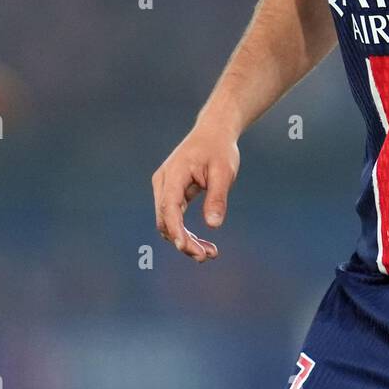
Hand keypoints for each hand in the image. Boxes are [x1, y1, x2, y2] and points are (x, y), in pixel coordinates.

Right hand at [152, 122, 239, 261]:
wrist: (214, 132)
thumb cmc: (219, 149)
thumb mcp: (224, 171)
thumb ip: (218, 197)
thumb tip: (213, 225)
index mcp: (174, 173)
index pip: (169, 206)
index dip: (176, 230)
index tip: (187, 248)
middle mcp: (163, 182)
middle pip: (166, 219)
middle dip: (183, 241)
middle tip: (206, 256)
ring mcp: (165, 188)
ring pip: (168, 222)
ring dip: (185, 240)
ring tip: (209, 253)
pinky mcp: (171, 193)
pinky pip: (174, 218)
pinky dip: (186, 232)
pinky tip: (204, 244)